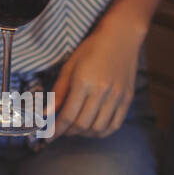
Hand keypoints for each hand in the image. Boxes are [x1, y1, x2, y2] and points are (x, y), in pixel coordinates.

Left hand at [49, 23, 141, 138]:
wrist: (121, 38)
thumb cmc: (91, 49)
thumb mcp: (69, 66)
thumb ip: (58, 92)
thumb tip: (46, 113)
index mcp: (84, 82)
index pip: (68, 116)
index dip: (56, 130)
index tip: (47, 136)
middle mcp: (102, 92)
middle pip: (82, 124)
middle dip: (67, 132)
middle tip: (60, 130)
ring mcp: (117, 97)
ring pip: (98, 128)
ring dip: (84, 133)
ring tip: (75, 129)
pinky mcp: (127, 99)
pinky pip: (115, 125)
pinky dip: (101, 132)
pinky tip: (92, 128)